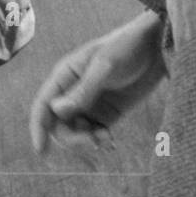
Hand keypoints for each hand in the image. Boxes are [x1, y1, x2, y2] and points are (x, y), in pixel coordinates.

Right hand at [30, 11, 166, 153]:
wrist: (157, 46)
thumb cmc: (127, 47)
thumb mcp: (105, 66)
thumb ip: (83, 89)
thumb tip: (58, 110)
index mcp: (64, 77)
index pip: (43, 106)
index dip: (38, 128)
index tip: (41, 150)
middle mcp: (72, 93)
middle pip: (58, 125)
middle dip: (71, 138)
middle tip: (92, 140)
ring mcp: (90, 105)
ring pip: (76, 132)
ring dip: (86, 141)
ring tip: (105, 138)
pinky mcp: (108, 114)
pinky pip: (95, 133)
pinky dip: (99, 141)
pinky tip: (110, 142)